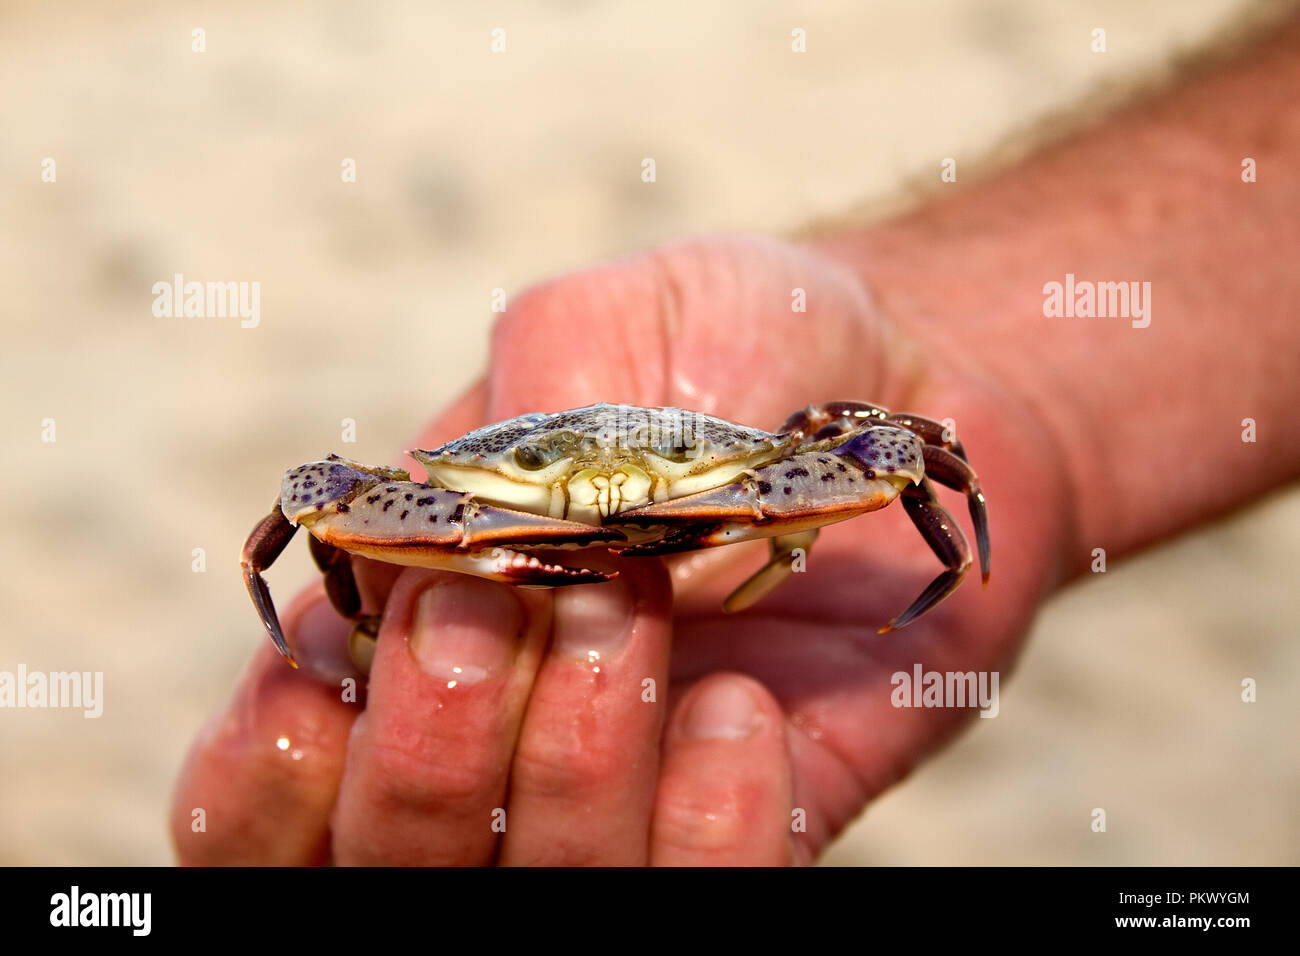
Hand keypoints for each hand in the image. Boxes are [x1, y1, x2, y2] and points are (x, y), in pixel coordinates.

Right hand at [171, 235, 1068, 863]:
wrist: (915, 389)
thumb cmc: (739, 338)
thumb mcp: (605, 327)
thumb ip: (509, 429)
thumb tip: (443, 562)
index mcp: (426, 619)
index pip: (282, 765)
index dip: (271, 764)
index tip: (350, 668)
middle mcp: (511, 727)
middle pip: (393, 852)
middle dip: (435, 752)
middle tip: (538, 606)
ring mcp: (632, 789)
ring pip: (539, 886)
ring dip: (571, 766)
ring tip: (652, 611)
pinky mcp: (755, 823)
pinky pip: (704, 893)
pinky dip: (705, 828)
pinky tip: (744, 710)